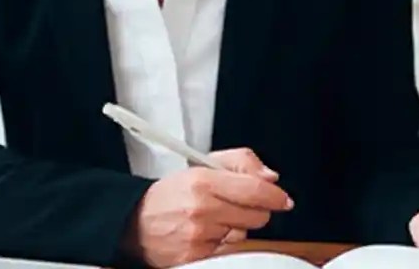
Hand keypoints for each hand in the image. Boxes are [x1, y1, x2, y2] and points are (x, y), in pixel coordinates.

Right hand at [123, 148, 293, 267]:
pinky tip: (205, 234)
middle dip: (253, 210)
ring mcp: (200, 235)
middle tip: (235, 205)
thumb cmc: (170, 194)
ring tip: (212, 219)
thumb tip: (270, 177)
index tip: (282, 199)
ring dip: (234, 227)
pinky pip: (228, 250)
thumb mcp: (201, 165)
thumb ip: (239, 162)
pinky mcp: (197, 256)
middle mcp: (202, 209)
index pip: (256, 190)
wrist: (135, 221)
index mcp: (203, 181)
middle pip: (257, 216)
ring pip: (243, 234)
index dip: (275, 196)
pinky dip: (221, 243)